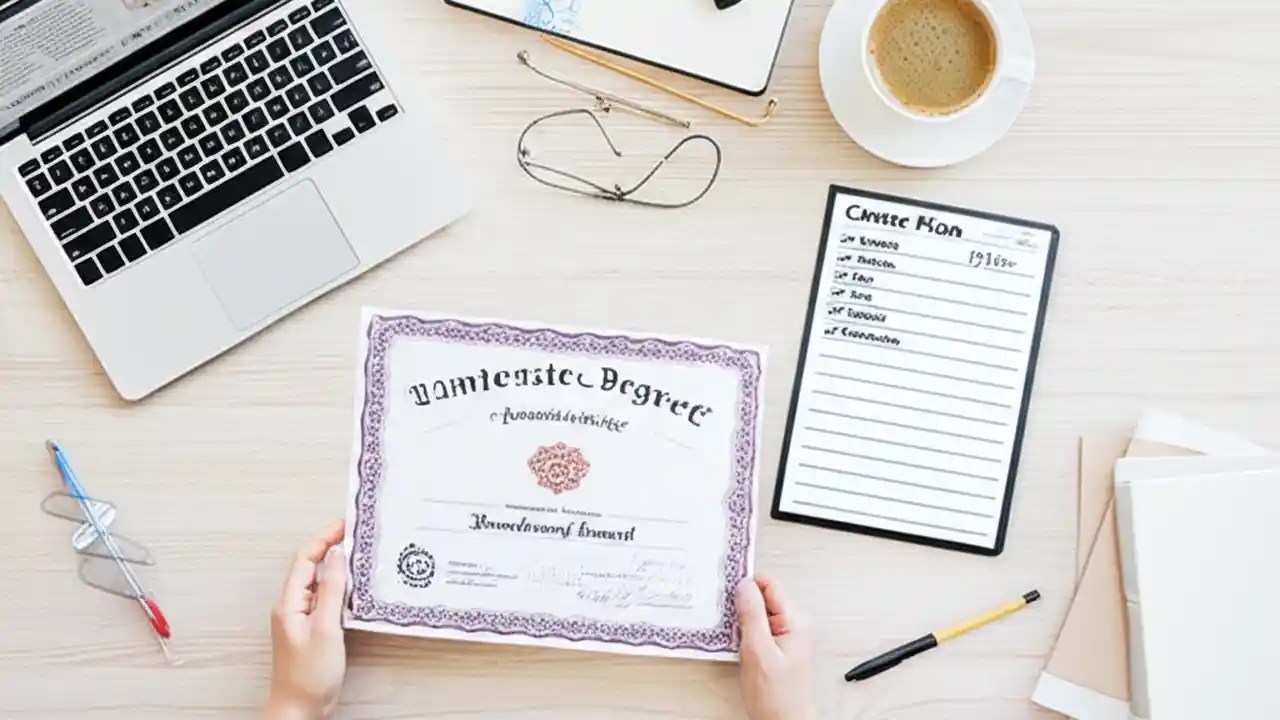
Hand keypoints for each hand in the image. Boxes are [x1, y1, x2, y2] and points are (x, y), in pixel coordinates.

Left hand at [265, 520, 347, 719]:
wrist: (299, 709)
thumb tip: (335, 556)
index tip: (346, 525)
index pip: (305, 558)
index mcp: (289, 602)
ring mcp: (301, 618)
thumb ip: (331, 590)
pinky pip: (324, 599)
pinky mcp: (311, 629)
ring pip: (319, 583)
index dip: (324, 538)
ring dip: (337, 568)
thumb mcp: (325, 628)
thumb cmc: (308, 676)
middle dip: (332, 547)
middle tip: (357, 536)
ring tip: (360, 558)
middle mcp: (292, 606)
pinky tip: (354, 591)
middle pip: (310, 566)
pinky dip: (339, 588)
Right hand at [736, 575, 815, 719]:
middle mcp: (794, 625)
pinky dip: (744, 632)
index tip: (726, 586)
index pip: (770, 584)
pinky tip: (735, 644)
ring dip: (741, 619)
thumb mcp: (759, 652)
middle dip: (741, 602)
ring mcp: (786, 637)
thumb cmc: (777, 698)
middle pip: (764, 596)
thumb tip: (744, 586)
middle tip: (723, 614)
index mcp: (795, 622)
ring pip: (759, 613)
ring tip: (729, 632)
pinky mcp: (777, 648)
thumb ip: (752, 616)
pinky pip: (758, 629)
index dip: (747, 582)